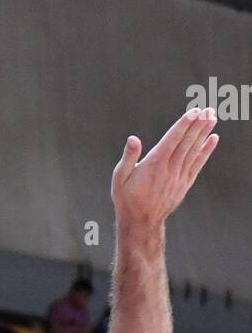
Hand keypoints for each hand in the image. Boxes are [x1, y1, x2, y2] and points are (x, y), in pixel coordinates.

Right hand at [112, 107, 217, 230]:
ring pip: (194, 150)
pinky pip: (197, 164)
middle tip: (208, 110)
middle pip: (187, 142)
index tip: (195, 112)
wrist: (141, 222)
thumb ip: (129, 157)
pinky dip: (205, 151)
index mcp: (154, 163)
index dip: (184, 124)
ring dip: (204, 133)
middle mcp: (170, 168)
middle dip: (198, 125)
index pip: (173, 139)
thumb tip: (133, 139)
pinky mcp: (184, 184)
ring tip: (212, 118)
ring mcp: (179, 176)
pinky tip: (212, 140)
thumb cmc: (127, 198)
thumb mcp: (120, 177)